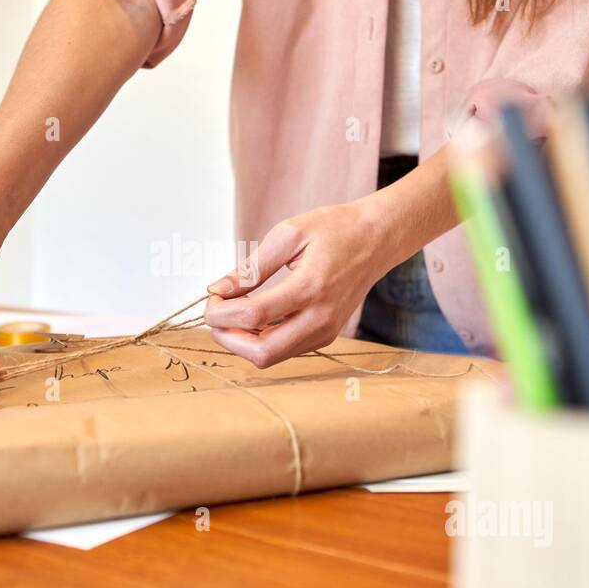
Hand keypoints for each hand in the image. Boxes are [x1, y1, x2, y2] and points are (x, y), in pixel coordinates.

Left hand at [204, 199, 401, 367]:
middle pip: (262, 352)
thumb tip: (217, 289)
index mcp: (310, 287)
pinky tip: (252, 317)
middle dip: (228, 338)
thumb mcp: (287, 235)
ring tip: (231, 313)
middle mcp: (320, 318)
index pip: (253, 315)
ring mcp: (325, 331)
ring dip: (242, 342)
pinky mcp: (325, 336)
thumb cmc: (334, 230)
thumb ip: (251, 267)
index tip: (212, 297)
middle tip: (215, 314)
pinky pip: (284, 350)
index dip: (221, 312)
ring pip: (271, 357)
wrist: (376, 239)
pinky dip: (260, 340)